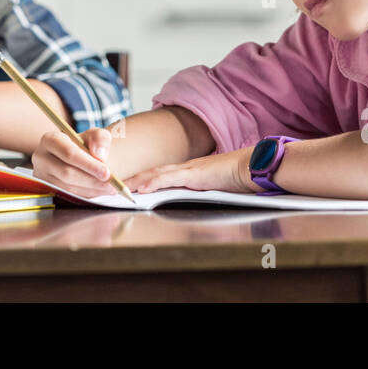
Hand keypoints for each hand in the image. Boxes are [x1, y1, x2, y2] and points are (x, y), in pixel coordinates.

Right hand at [30, 127, 119, 199]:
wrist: (77, 156)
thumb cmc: (84, 143)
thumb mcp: (94, 134)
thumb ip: (100, 138)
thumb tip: (100, 154)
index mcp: (49, 140)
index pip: (69, 154)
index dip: (88, 164)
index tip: (107, 172)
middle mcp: (41, 158)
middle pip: (67, 173)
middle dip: (92, 180)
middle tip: (111, 183)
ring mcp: (42, 176)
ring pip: (68, 187)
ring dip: (91, 189)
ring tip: (111, 188)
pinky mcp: (48, 189)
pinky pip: (69, 195)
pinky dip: (87, 194)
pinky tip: (101, 190)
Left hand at [127, 147, 256, 194]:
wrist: (251, 168)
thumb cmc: (238, 178)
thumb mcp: (215, 187)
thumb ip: (203, 191)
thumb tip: (196, 200)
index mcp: (190, 171)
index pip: (162, 173)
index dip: (145, 178)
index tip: (130, 184)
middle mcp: (186, 168)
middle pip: (153, 172)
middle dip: (134, 178)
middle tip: (116, 184)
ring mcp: (189, 169)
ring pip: (157, 173)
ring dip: (138, 180)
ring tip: (121, 186)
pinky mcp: (194, 174)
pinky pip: (169, 178)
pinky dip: (153, 182)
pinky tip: (141, 187)